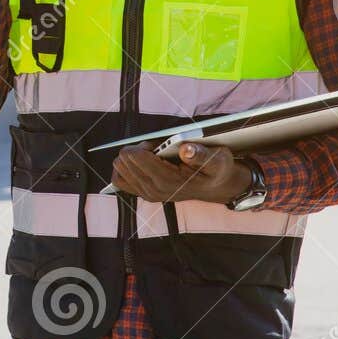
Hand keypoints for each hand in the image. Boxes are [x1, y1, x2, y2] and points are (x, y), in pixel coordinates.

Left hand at [110, 142, 251, 204]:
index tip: (156, 144)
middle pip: (125, 161)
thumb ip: (202, 155)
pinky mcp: (143, 194)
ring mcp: (147, 194)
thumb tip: (186, 149)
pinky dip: (126, 167)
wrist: (214, 186)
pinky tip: (140, 163)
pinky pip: (120, 179)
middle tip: (155, 149)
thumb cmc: (215, 168)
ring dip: (131, 157)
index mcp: (169, 181)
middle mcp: (155, 190)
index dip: (144, 145)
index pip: (137, 157)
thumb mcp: (218, 158)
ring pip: (120, 168)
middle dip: (137, 148)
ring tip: (150, 155)